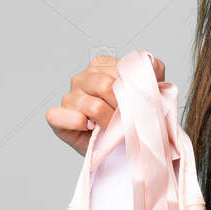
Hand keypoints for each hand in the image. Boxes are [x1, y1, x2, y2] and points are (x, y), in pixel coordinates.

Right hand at [46, 52, 165, 155]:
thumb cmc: (133, 117)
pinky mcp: (57, 118)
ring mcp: (69, 98)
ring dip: (108, 121)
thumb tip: (151, 62)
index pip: (118, 71)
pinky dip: (74, 121)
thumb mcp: (150, 91)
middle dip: (122, 108)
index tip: (139, 105)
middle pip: (105, 85)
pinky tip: (88, 127)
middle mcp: (82, 79)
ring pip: (92, 106)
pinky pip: (56, 115)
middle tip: (128, 121)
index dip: (132, 91)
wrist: (122, 147)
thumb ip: (153, 70)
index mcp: (100, 66)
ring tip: (112, 128)